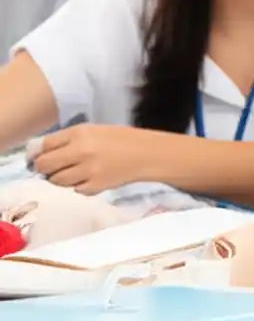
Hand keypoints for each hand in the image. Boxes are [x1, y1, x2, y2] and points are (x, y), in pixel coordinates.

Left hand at [31, 124, 150, 194]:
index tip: (38, 158)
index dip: (37, 153)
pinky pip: (75, 190)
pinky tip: (89, 178)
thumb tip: (38, 153)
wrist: (148, 154)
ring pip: (57, 180)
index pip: (44, 145)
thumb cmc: (120, 139)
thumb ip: (67, 140)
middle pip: (45, 165)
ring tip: (74, 173)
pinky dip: (78, 186)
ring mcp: (88, 171)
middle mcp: (81, 151)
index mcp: (79, 133)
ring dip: (60, 178)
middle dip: (44, 168)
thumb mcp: (93, 131)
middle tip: (51, 168)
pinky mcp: (96, 186)